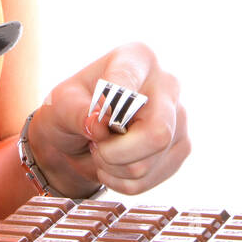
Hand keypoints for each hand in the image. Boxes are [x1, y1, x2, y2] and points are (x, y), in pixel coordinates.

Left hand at [25, 42, 188, 196]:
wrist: (81, 137)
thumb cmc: (72, 110)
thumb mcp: (59, 104)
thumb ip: (75, 110)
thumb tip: (98, 125)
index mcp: (137, 58)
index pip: (131, 81)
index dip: (112, 107)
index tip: (96, 119)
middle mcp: (167, 84)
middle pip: (157, 133)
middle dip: (115, 152)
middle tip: (96, 145)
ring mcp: (180, 117)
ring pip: (147, 163)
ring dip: (112, 169)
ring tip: (102, 151)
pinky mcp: (182, 147)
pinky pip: (148, 181)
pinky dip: (122, 182)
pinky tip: (115, 165)